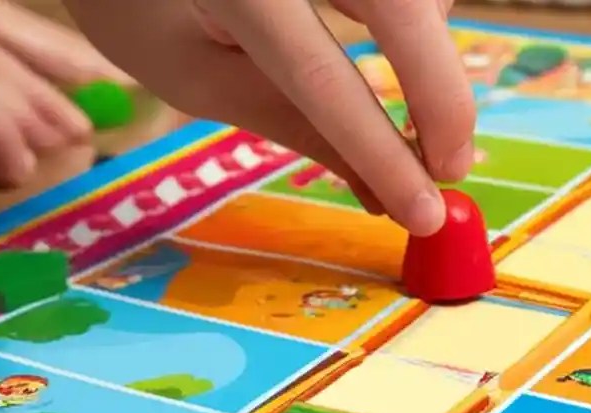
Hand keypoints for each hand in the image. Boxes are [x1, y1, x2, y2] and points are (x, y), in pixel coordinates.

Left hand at [64, 0, 476, 236]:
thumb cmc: (139, 3)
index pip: (322, 80)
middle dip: (444, 97)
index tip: (426, 212)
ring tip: (417, 111)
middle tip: (451, 168)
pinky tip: (404, 45)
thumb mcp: (196, 74)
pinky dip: (421, 15)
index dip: (383, 151)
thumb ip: (292, 125)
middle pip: (404, 10)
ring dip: (432, 52)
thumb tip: (382, 192)